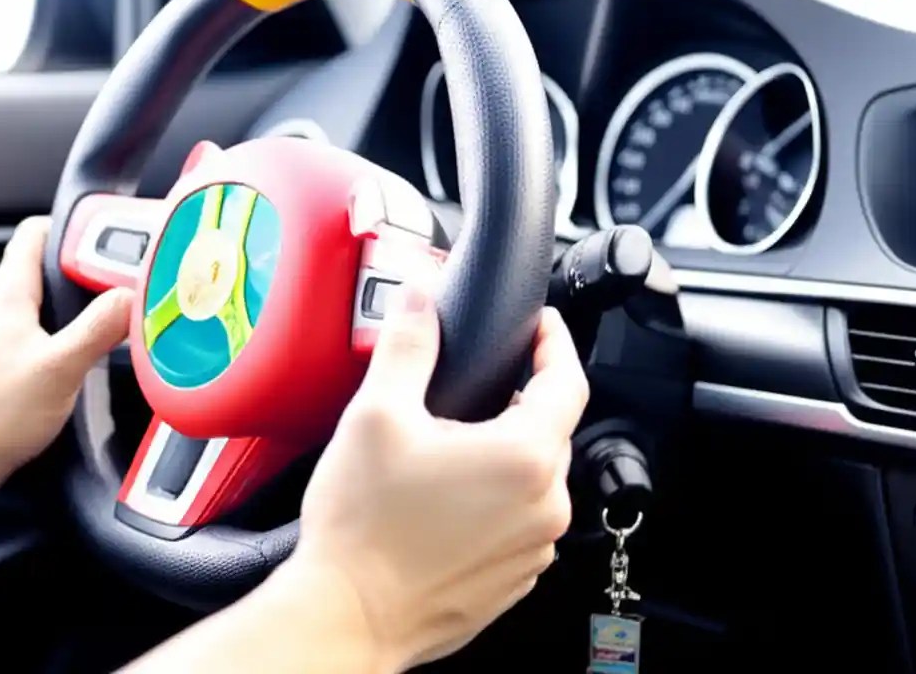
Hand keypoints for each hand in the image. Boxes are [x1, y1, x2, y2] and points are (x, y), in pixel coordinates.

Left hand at [0, 217, 132, 483]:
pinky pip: (36, 328)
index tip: (110, 244)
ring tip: (109, 320)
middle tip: (122, 286)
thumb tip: (129, 297)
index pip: (37, 233)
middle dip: (85, 271)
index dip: (74, 230)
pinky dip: (62, 332)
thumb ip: (97, 328)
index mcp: (7, 294)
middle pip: (46, 266)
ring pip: (42, 299)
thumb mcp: (60, 368)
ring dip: (75, 305)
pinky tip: (81, 355)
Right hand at [285, 284, 587, 670]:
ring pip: (533, 480)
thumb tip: (421, 299)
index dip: (555, 342)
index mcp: (525, 458)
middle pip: (550, 430)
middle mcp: (543, 508)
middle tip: (474, 385)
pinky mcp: (511, 581)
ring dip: (504, 456)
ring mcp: (532, 550)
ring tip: (447, 450)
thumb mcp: (377, 415)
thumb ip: (408, 345)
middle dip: (519, 400)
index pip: (568, 379)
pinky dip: (494, 503)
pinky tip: (444, 501)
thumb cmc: (363, 528)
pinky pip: (517, 524)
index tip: (540, 326)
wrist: (346, 617)